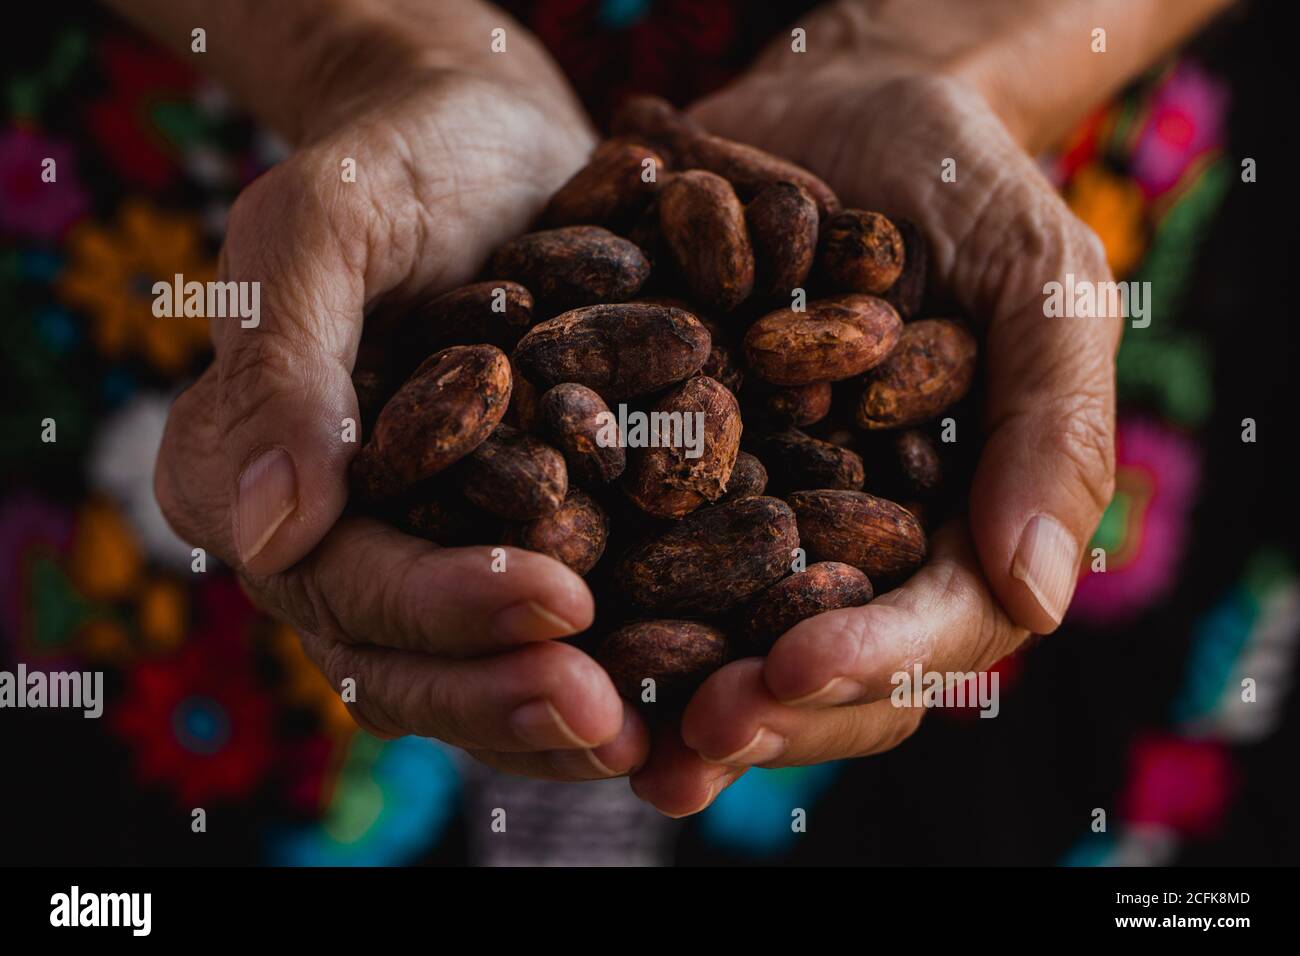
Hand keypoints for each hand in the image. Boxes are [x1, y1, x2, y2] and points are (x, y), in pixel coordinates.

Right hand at [155, 37, 649, 779]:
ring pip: (483, 673)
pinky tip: (702, 684)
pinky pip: (557, 635)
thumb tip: (262, 532)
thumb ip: (283, 360)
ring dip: (569, 716)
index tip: (556, 600)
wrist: (486, 147)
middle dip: (509, 695)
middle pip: (408, 664)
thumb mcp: (325, 224)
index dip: (440, 608)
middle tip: (614, 716)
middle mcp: (339, 543)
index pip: (340, 580)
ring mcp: (428, 554)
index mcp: (256, 482)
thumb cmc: (397, 166)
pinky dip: (622, 667)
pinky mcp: (516, 545)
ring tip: (668, 734)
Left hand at [631, 14, 1120, 814]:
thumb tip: (1043, 594)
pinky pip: (639, 547)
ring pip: (724, 638)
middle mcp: (857, 550)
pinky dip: (593, 588)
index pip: (934, 631)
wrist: (843, 107)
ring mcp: (764, 519)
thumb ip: (1057, 427)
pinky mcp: (679, 474)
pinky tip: (532, 613)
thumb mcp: (1040, 284)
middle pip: (823, 668)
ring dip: (666, 692)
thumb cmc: (966, 187)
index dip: (870, 663)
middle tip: (688, 742)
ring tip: (599, 721)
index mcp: (959, 532)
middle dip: (761, 709)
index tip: (791, 669)